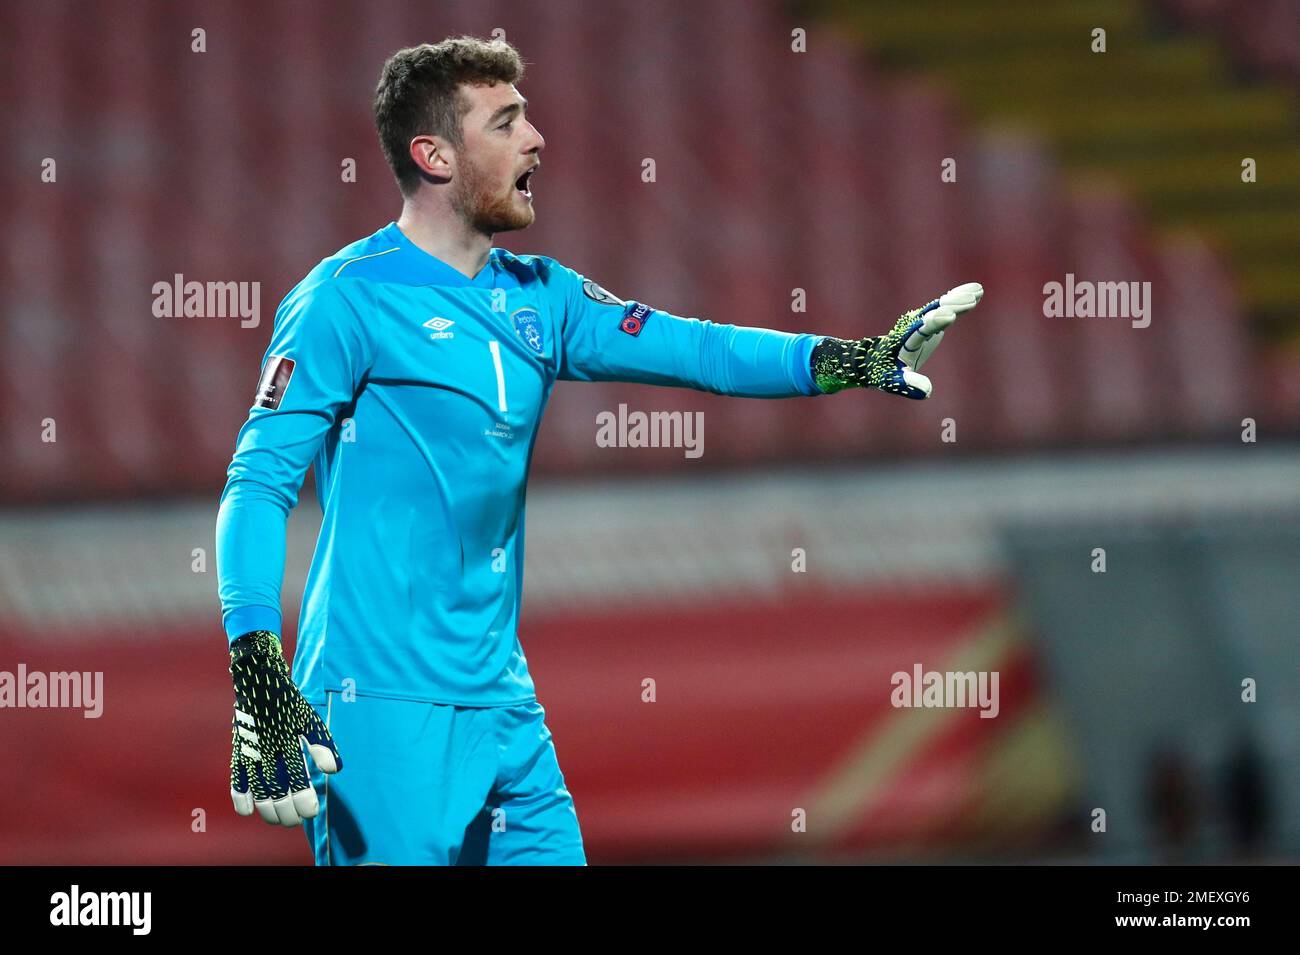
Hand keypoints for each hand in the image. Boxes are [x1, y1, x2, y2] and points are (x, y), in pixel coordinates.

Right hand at [228, 631, 341, 826]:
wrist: (258, 679)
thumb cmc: (289, 702)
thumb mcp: (309, 719)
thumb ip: (322, 744)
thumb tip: (334, 771)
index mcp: (288, 740)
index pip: (296, 778)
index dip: (303, 798)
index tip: (312, 813)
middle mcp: (268, 748)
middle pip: (276, 789)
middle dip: (287, 809)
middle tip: (297, 821)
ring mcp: (250, 750)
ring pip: (257, 788)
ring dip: (267, 808)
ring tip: (278, 820)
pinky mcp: (238, 750)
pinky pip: (237, 777)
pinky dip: (240, 796)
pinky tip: (248, 812)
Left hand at [860, 282, 983, 398]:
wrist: (875, 359)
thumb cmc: (883, 372)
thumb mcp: (891, 381)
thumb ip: (907, 384)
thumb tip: (926, 392)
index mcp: (902, 340)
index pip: (919, 329)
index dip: (933, 322)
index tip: (948, 314)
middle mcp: (912, 327)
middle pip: (932, 313)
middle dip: (949, 306)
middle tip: (969, 300)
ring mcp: (921, 322)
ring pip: (940, 307)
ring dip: (957, 299)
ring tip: (977, 292)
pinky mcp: (930, 322)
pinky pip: (946, 308)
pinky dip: (959, 299)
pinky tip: (978, 290)